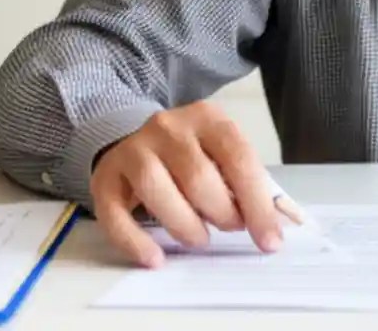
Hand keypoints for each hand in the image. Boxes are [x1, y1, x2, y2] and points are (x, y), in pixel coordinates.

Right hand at [90, 100, 282, 267]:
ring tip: (199, 237)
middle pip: (198, 177)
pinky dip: (136, 241)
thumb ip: (245, 182)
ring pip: (157, 190)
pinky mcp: (105, 177)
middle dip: (222, 213)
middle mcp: (168, 127)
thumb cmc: (192, 154)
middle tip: (229, 227)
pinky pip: (115, 214)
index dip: (257, 203)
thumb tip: (272, 228)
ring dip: (185, 225)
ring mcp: (133, 150)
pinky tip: (155, 258)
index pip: (238, 158)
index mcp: (207, 118)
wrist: (134, 137)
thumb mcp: (222, 154)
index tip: (269, 240)